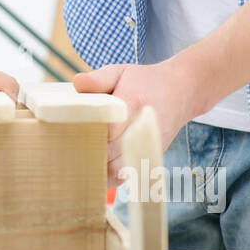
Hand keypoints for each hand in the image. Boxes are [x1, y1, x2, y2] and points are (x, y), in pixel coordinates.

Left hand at [72, 58, 201, 180]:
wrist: (182, 91)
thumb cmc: (145, 81)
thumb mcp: (121, 71)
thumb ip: (98, 79)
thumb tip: (77, 84)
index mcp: (134, 103)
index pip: (108, 128)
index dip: (88, 133)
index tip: (70, 132)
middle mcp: (144, 128)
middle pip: (111, 152)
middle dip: (89, 153)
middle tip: (68, 150)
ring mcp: (150, 145)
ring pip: (119, 170)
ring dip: (98, 169)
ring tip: (80, 160)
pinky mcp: (152, 156)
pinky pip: (130, 176)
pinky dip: (111, 177)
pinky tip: (98, 169)